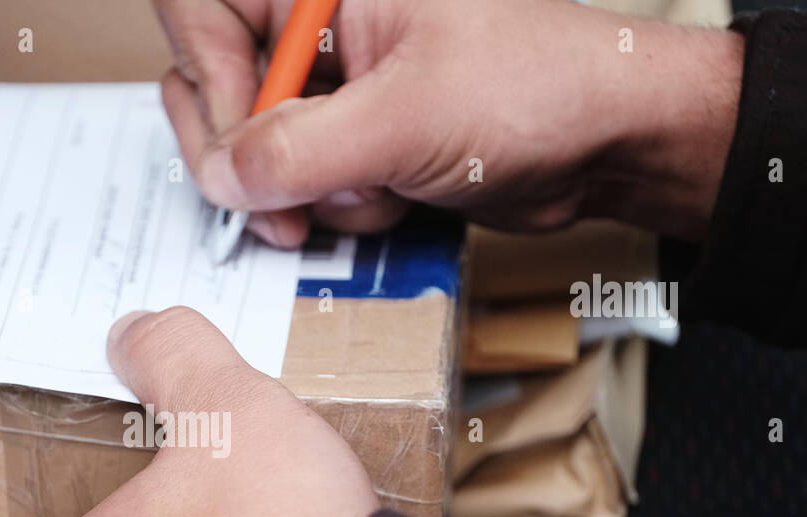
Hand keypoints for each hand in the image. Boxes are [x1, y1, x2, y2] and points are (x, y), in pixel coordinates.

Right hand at [155, 0, 742, 241]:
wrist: (603, 143)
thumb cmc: (539, 87)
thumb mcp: (406, 118)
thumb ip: (298, 149)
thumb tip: (221, 176)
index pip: (204, 12)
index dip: (211, 80)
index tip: (243, 145)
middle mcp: (319, 26)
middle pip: (216, 86)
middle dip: (250, 159)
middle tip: (280, 203)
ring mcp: (332, 84)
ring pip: (253, 148)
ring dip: (303, 193)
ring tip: (371, 189)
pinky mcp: (348, 137)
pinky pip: (296, 181)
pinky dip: (332, 207)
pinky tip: (389, 197)